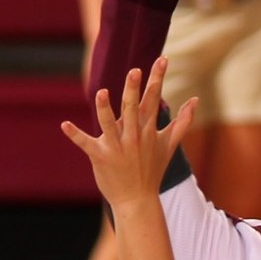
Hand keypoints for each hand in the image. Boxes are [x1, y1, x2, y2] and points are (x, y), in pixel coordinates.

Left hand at [62, 58, 195, 209]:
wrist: (138, 200)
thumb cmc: (153, 170)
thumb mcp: (170, 145)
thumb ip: (183, 122)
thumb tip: (196, 100)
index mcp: (148, 131)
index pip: (153, 100)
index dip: (157, 79)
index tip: (162, 59)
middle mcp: (133, 137)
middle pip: (133, 109)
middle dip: (133, 90)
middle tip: (134, 71)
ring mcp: (116, 148)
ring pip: (109, 125)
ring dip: (105, 109)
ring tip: (102, 93)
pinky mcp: (100, 157)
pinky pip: (86, 144)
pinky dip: (75, 135)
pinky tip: (65, 125)